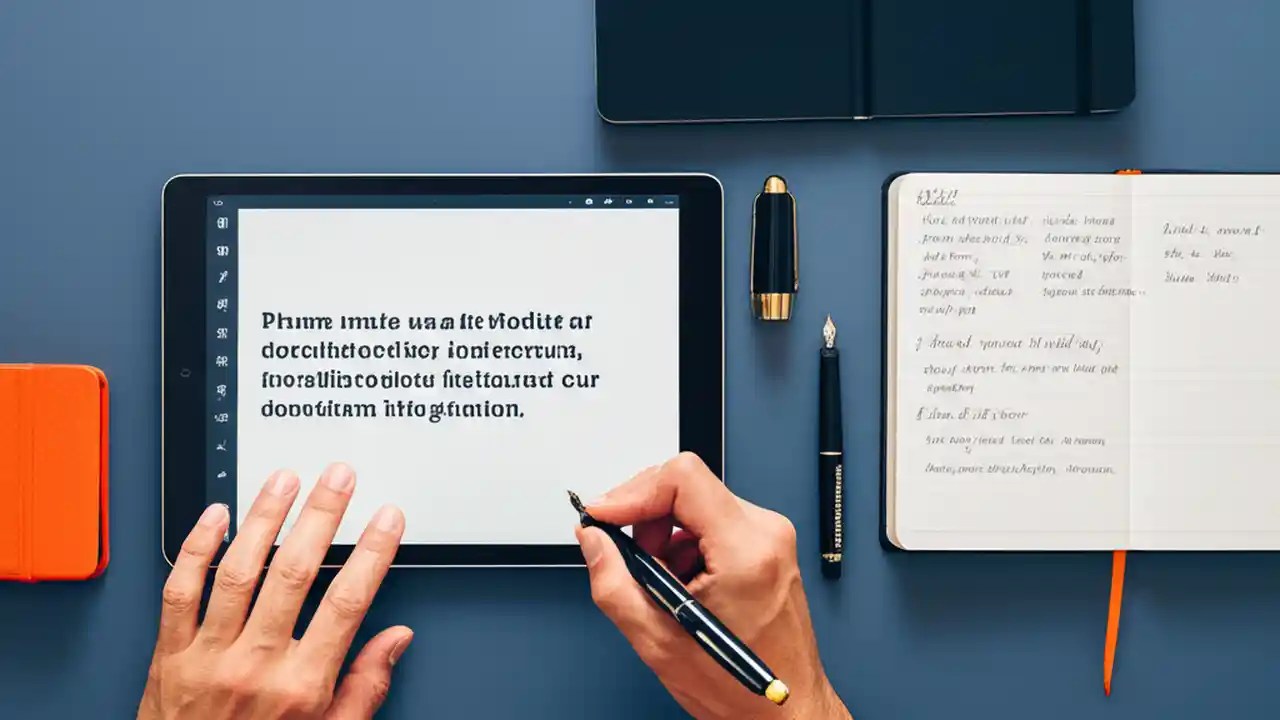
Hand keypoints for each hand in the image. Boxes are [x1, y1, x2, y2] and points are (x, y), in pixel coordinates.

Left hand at [139, 464, 410, 718]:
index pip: (346, 603)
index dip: (372, 553)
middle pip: (295, 573)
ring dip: (264, 517)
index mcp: (301, 687)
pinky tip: (215, 516)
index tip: (386, 520)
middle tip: (339, 477)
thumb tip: (395, 640)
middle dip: (322, 515)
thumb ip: (365, 688)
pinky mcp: (168, 657)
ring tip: (284, 480)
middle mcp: (255, 666)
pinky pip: (179, 591)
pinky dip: (195, 549)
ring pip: (238, 571)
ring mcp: (208, 658)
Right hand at [576, 453, 851, 719]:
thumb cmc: (741, 687)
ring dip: (663, 538)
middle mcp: (765, 533)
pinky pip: (710, 523)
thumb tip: (593, 541)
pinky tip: (683, 587)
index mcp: (746, 550)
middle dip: (645, 520)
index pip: (683, 479)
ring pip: (694, 505)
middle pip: (686, 487)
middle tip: (628, 561)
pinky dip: (683, 547)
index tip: (606, 515)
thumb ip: (615, 584)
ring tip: (663, 587)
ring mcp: (769, 537)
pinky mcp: (765, 545)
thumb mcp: (658, 641)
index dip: (634, 492)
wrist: (785, 713)